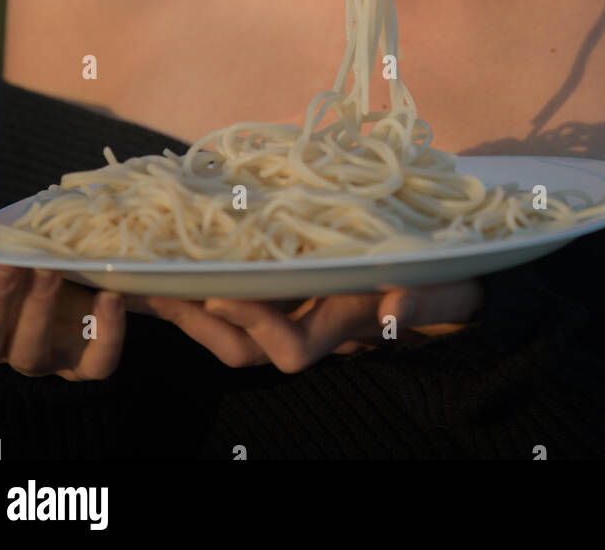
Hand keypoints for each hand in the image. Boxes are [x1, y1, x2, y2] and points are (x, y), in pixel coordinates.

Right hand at [0, 167, 126, 380]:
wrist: (61, 275)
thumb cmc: (12, 253)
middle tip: (7, 263)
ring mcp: (41, 355)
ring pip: (32, 354)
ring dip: (40, 312)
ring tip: (53, 268)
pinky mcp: (84, 361)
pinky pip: (96, 363)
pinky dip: (106, 335)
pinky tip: (110, 296)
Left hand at [142, 277, 485, 371]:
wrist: (454, 282)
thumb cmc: (449, 283)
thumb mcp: (445, 288)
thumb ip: (423, 299)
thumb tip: (395, 310)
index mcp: (340, 326)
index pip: (288, 346)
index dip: (253, 323)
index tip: (221, 289)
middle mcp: (310, 324)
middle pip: (244, 346)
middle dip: (199, 320)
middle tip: (155, 286)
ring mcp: (296, 310)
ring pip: (233, 329)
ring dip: (192, 307)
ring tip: (151, 276)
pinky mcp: (288, 290)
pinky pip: (239, 297)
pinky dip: (205, 282)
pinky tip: (178, 257)